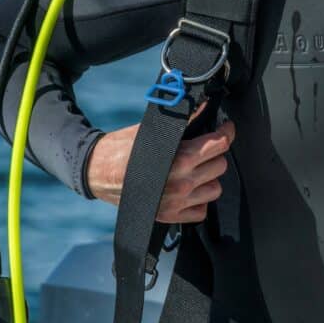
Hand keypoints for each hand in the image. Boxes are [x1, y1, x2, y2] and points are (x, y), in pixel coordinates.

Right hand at [86, 106, 235, 222]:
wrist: (97, 172)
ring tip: (196, 169)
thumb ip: (185, 121)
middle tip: (204, 147)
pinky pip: (201, 211)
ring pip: (215, 188)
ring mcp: (177, 203)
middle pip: (220, 165)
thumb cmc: (124, 147)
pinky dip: (198, 200)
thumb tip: (207, 105)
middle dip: (214, 153)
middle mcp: (182, 183)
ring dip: (208, 177)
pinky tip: (189, 188)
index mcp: (180, 159)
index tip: (225, 127)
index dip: (226, 132)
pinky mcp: (170, 217)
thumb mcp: (155, 130)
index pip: (220, 144)